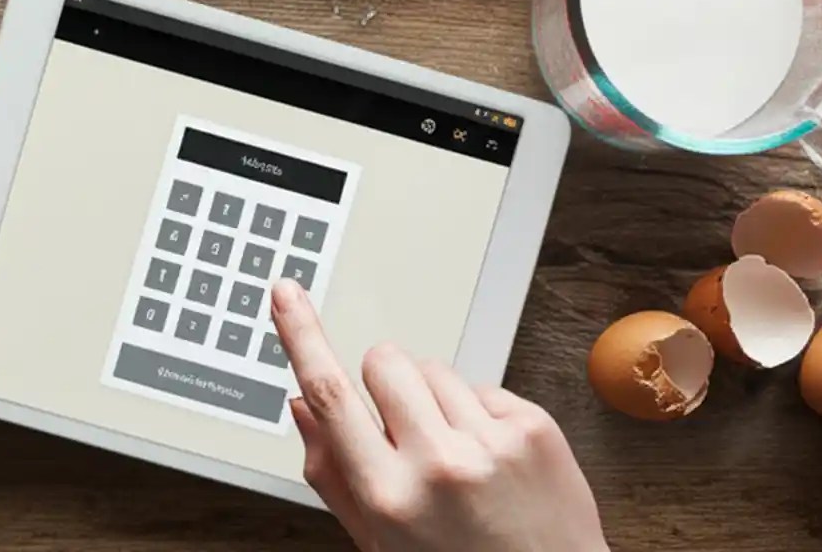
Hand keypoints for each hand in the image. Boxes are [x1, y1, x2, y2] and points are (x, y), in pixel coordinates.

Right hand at [271, 280, 608, 551]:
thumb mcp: (378, 541)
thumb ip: (332, 473)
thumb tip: (300, 405)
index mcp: (388, 498)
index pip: (331, 395)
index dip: (302, 336)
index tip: (287, 294)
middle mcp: (438, 466)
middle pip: (385, 361)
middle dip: (385, 381)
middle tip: (404, 427)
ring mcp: (491, 444)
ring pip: (434, 367)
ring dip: (435, 399)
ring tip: (456, 454)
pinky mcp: (534, 428)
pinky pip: (483, 385)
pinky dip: (480, 414)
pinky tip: (490, 458)